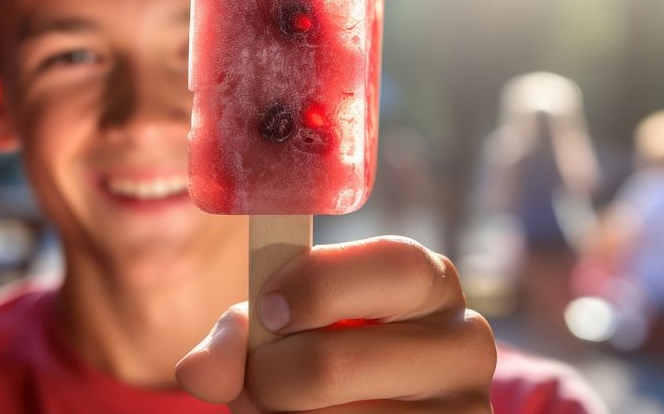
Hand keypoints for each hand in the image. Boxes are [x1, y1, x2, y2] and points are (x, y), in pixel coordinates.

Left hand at [176, 236, 495, 412]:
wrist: (376, 411)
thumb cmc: (327, 354)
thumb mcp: (287, 328)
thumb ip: (241, 337)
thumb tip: (197, 370)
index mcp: (432, 282)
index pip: (394, 264)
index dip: (318, 285)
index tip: (269, 309)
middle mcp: (466, 344)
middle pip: (334, 362)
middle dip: (268, 378)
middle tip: (252, 385)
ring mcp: (465, 413)